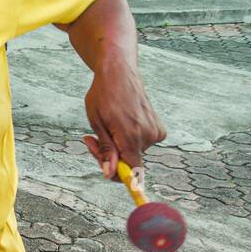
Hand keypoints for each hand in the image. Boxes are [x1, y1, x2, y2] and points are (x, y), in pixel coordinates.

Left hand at [82, 57, 166, 180]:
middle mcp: (148, 136)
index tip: (115, 178)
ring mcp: (156, 132)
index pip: (133, 171)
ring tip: (105, 127)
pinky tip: (121, 124)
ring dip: (118, 146)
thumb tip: (110, 173)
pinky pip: (142, 144)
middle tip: (91, 140)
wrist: (119, 73)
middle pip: (129, 162)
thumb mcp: (97, 123)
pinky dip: (130, 139)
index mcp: (131, 136)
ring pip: (134, 153)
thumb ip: (106, 150)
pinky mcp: (159, 129)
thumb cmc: (103, 95)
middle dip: (109, 156)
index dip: (122, 177)